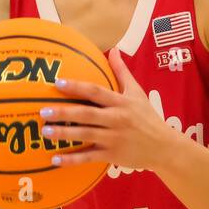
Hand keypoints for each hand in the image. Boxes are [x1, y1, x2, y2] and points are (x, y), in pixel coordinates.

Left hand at [42, 48, 178, 172]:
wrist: (164, 147)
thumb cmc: (147, 117)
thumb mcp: (137, 92)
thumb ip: (122, 72)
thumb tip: (113, 49)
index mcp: (120, 102)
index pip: (95, 92)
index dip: (76, 87)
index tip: (57, 83)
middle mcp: (116, 119)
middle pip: (87, 114)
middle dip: (64, 112)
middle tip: (43, 110)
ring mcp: (114, 138)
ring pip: (85, 135)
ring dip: (64, 134)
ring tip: (45, 132)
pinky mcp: (112, 155)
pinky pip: (89, 157)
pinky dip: (72, 159)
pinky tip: (54, 159)